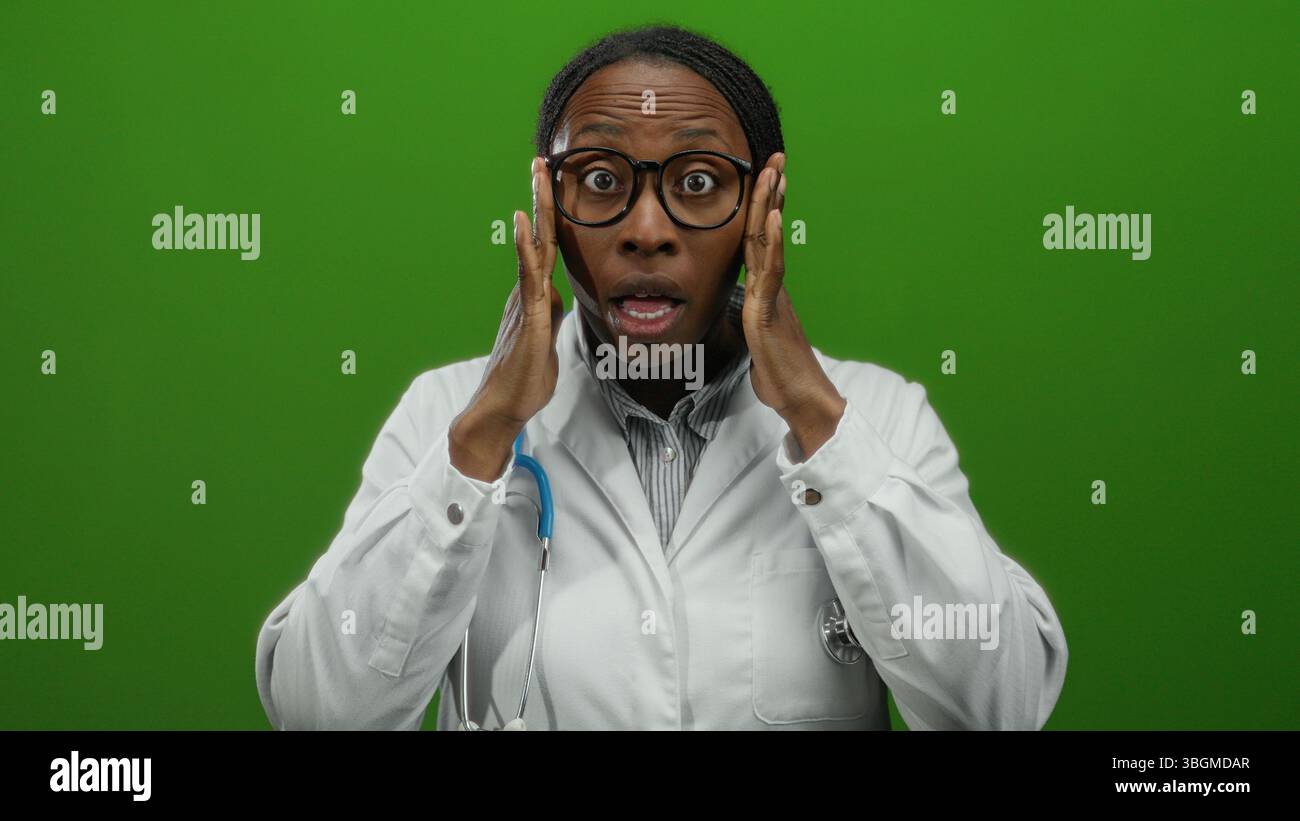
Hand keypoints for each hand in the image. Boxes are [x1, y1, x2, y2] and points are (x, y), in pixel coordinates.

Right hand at [450, 156, 564, 480]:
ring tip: (536, 174)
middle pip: (538, 236)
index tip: (551, 185)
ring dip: (537, 208)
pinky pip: (528, 274)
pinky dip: (525, 245)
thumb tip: (556, 299)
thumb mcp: (547, 343)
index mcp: (534, 297)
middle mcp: (527, 292)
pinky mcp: (527, 316)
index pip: (547, 249)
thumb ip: (551, 318)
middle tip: (540, 160)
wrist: (502, 409)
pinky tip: (522, 221)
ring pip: (534, 246)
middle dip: (541, 197)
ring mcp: (525, 301)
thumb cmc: (524, 382)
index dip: (551, 217)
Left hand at [740, 153, 846, 457]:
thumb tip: (750, 318)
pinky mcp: (768, 313)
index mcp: (768, 292)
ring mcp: (771, 298)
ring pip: (768, 244)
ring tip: (775, 172)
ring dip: (770, 206)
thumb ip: (755, 323)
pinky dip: (771, 243)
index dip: (765, 209)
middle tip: (777, 158)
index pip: (762, 243)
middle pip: (767, 232)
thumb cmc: (782, 376)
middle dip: (771, 193)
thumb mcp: (759, 343)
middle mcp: (772, 288)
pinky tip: (771, 219)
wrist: (802, 401)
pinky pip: (770, 272)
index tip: (770, 179)